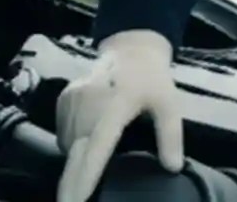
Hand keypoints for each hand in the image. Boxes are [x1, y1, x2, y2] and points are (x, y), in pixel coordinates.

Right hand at [55, 29, 183, 201]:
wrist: (131, 48)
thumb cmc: (152, 79)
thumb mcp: (169, 104)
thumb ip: (170, 135)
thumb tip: (173, 167)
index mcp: (116, 105)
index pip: (97, 147)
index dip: (86, 176)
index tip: (76, 199)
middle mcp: (89, 103)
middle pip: (75, 153)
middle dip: (70, 184)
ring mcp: (73, 99)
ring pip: (69, 144)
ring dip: (76, 162)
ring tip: (89, 170)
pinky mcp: (64, 98)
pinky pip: (63, 132)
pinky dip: (72, 144)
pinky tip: (87, 144)